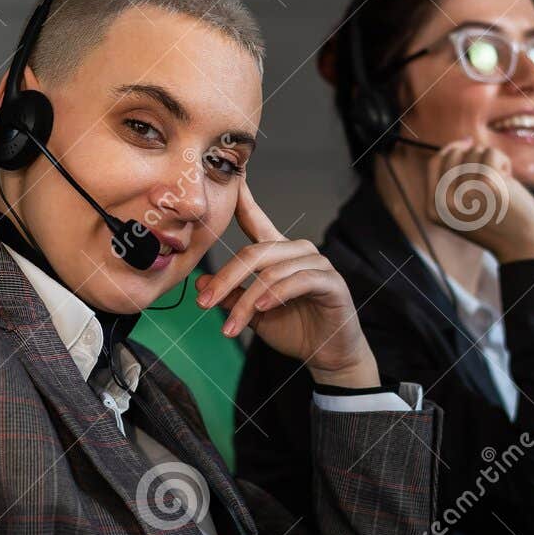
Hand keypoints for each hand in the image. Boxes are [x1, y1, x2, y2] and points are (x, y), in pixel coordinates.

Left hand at [196, 180, 379, 387]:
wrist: (329, 355)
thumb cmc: (295, 330)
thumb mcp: (255, 314)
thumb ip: (232, 296)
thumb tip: (201, 284)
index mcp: (278, 254)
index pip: (256, 221)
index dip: (242, 200)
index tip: (228, 178)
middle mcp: (298, 252)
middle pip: (255, 253)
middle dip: (225, 279)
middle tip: (204, 304)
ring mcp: (317, 264)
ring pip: (273, 272)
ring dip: (247, 301)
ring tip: (230, 326)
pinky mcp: (332, 282)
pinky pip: (299, 280)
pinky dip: (277, 293)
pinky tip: (262, 308)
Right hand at [426, 139, 533, 263]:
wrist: (523, 245)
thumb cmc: (498, 223)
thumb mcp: (464, 207)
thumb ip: (454, 181)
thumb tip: (460, 142)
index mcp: (434, 209)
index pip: (434, 163)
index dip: (450, 149)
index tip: (467, 144)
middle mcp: (443, 203)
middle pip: (453, 154)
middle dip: (474, 155)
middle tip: (491, 174)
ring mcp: (463, 193)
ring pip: (474, 152)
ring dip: (492, 161)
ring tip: (501, 183)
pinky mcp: (485, 184)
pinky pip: (491, 153)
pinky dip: (503, 162)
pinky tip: (508, 180)